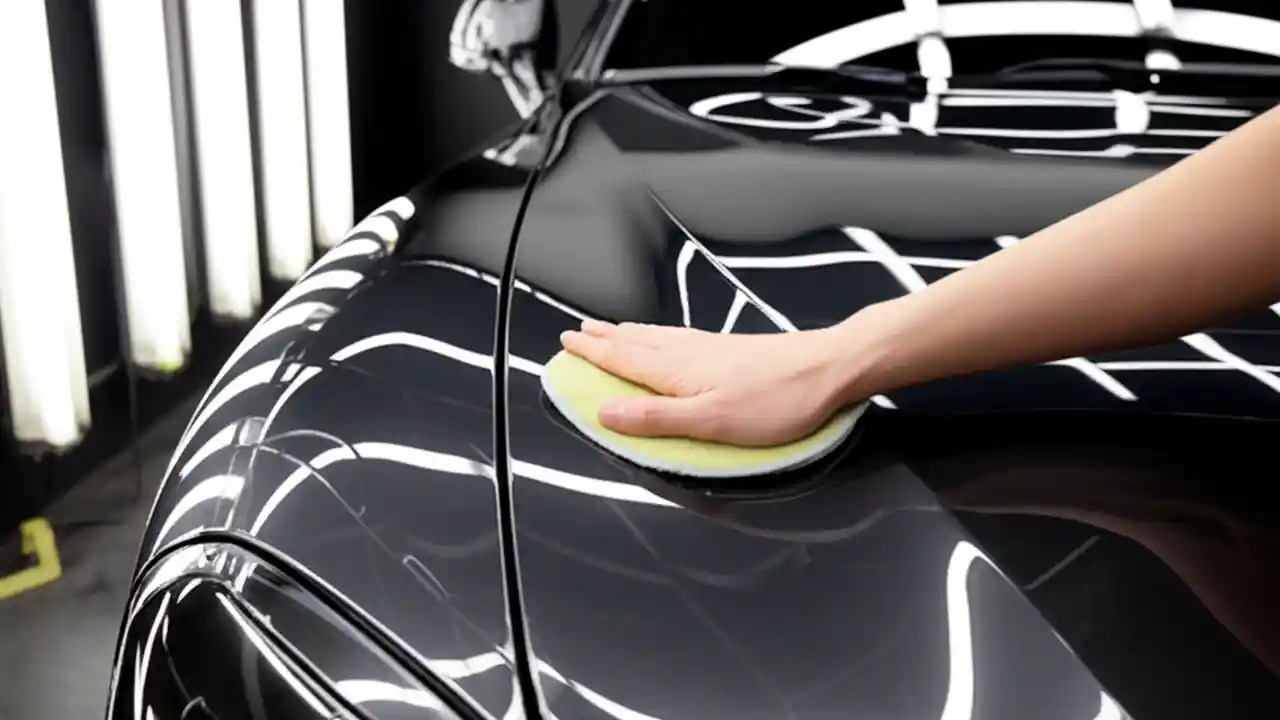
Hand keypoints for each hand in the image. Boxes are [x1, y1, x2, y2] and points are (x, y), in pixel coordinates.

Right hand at [558, 319, 862, 445]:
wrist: (829, 369)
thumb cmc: (775, 401)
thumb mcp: (710, 421)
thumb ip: (655, 418)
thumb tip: (604, 412)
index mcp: (678, 371)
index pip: (624, 358)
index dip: (593, 352)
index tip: (567, 342)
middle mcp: (690, 353)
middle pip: (636, 342)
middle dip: (605, 338)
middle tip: (579, 331)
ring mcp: (712, 348)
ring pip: (658, 337)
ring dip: (629, 334)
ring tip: (612, 331)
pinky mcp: (732, 349)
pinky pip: (679, 338)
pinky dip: (659, 336)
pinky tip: (668, 340)